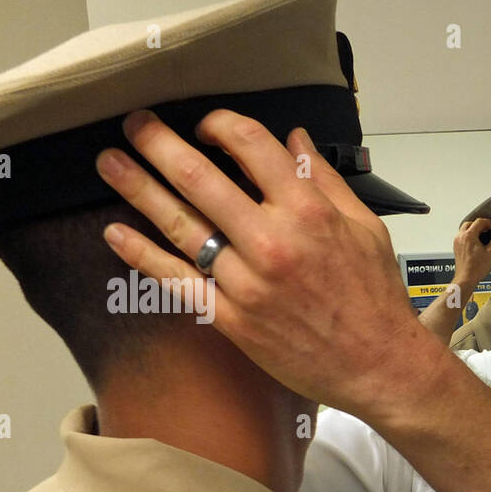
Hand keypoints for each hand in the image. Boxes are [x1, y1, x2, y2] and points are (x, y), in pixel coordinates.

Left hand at [95, 109, 424, 416]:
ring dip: (138, 189)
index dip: (219, 125)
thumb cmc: (377, 299)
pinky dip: (143, 256)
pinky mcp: (234, 319)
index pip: (250, 145)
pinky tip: (116, 235)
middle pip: (199, 177)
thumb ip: (326, 181)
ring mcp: (248, 282)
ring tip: (109, 164)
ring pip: (180, 225)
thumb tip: (296, 141)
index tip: (207, 127)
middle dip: (159, 143)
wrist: (381, 366)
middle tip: (134, 124)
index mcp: (309, 211)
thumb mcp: (366, 228)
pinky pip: (178, 281)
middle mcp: (273, 241)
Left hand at [454, 218, 490, 285]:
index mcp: (469, 235)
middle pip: (470, 223)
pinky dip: (469, 236)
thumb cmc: (475, 268)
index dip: (489, 223)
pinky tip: (476, 243)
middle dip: (480, 224)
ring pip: (464, 229)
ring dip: (473, 229)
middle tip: (488, 230)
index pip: (479, 221)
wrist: (466, 278)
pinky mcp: (456, 247)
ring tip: (482, 236)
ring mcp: (457, 242)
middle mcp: (461, 237)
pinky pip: (462, 236)